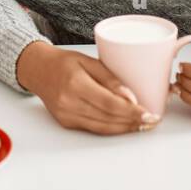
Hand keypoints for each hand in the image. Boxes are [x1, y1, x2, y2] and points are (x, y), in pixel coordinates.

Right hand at [16, 41, 157, 134]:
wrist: (37, 70)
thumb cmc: (64, 62)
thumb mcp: (88, 61)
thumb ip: (110, 79)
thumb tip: (131, 97)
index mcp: (75, 83)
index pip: (109, 103)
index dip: (131, 112)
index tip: (149, 113)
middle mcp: (69, 102)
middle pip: (108, 118)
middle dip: (133, 122)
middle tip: (153, 120)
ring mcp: (66, 115)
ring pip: (102, 128)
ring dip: (125, 128)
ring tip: (144, 124)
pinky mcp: (66, 122)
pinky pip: (94, 128)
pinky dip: (112, 128)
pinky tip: (125, 125)